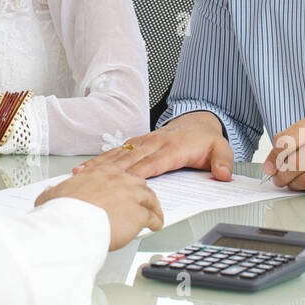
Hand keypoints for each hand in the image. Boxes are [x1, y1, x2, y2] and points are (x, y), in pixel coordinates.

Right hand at [35, 165, 163, 250]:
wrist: (71, 224)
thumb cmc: (63, 211)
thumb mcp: (53, 195)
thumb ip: (54, 191)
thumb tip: (49, 191)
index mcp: (100, 172)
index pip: (118, 170)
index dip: (123, 179)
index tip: (125, 184)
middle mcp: (119, 179)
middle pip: (137, 180)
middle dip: (140, 190)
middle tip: (140, 198)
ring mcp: (131, 195)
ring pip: (149, 197)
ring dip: (152, 205)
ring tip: (154, 213)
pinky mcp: (139, 214)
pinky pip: (153, 217)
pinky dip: (156, 221)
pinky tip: (155, 226)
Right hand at [71, 111, 234, 180]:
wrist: (198, 121)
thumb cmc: (205, 140)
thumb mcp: (221, 149)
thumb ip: (223, 162)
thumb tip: (223, 174)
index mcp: (174, 148)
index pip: (154, 162)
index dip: (139, 173)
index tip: (124, 184)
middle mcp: (155, 143)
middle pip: (130, 159)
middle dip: (111, 171)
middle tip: (93, 183)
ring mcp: (143, 142)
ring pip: (119, 154)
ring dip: (100, 165)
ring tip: (81, 176)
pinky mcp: (136, 143)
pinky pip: (117, 152)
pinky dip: (101, 161)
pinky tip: (87, 169)